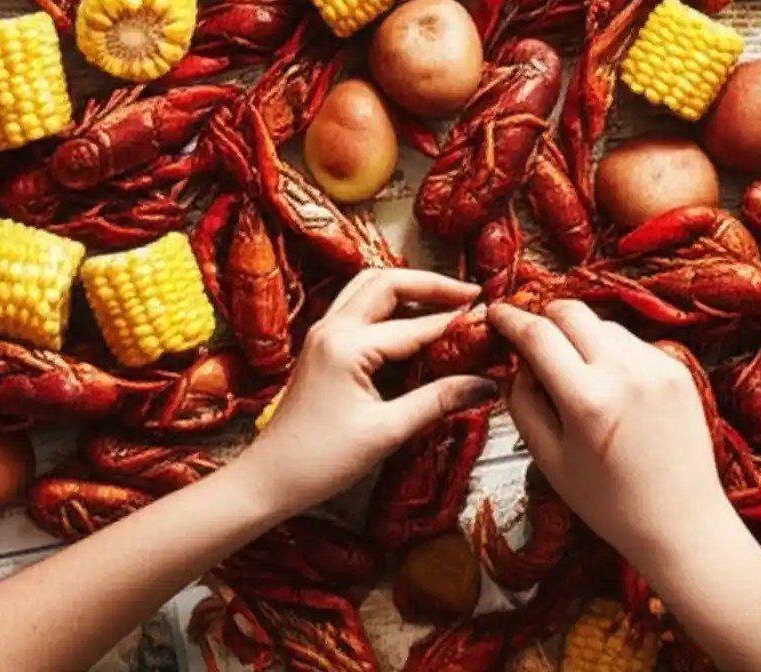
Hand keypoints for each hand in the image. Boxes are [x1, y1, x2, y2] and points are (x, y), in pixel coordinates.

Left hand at [241, 269, 498, 519]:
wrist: (270, 478)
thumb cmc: (320, 460)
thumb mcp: (388, 431)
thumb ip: (439, 400)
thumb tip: (485, 384)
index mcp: (347, 345)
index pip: (415, 325)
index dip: (455, 322)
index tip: (489, 321)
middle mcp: (332, 329)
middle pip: (387, 282)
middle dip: (432, 285)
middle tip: (470, 295)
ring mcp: (323, 334)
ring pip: (369, 288)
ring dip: (408, 289)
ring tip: (446, 301)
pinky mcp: (321, 346)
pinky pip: (359, 308)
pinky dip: (389, 306)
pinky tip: (413, 323)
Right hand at [488, 300, 729, 573]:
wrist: (681, 522)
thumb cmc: (611, 504)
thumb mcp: (550, 461)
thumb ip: (523, 405)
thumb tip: (517, 365)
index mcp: (587, 400)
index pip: (538, 334)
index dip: (510, 318)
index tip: (497, 313)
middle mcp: (625, 373)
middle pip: (572, 311)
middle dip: (545, 317)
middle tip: (533, 340)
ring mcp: (657, 366)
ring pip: (603, 324)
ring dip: (580, 336)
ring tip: (576, 375)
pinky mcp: (677, 369)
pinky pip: (632, 343)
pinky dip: (611, 353)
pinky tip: (611, 389)